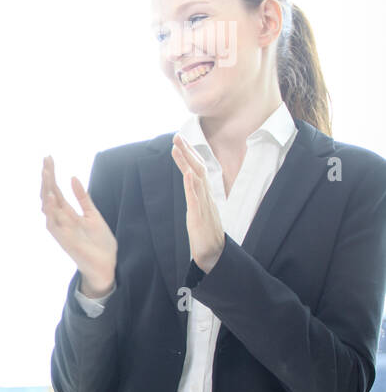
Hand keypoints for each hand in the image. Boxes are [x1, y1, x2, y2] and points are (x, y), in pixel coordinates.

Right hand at [40, 156, 116, 296]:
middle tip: (46, 160)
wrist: (106, 265)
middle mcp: (61, 219)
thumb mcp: (93, 215)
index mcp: (68, 213)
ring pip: (48, 206)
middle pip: (50, 194)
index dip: (52, 174)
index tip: (49, 158)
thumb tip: (73, 177)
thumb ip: (83, 198)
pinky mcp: (64, 239)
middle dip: (47, 177)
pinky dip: (50, 210)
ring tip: (46, 173)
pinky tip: (51, 196)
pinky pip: (52, 223)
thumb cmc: (100, 243)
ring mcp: (61, 229)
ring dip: (46, 190)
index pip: (56, 190)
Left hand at [171, 134, 224, 273]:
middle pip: (198, 169)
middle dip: (188, 152)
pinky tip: (188, 174)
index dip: (189, 155)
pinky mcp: (199, 218)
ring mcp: (204, 206)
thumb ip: (196, 196)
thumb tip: (191, 183)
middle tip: (177, 136)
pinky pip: (195, 199)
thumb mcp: (199, 210)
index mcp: (205, 195)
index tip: (179, 141)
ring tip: (177, 147)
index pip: (198, 170)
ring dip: (187, 162)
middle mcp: (206, 197)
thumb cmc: (206, 234)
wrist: (215, 255)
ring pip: (196, 179)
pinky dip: (191, 185)